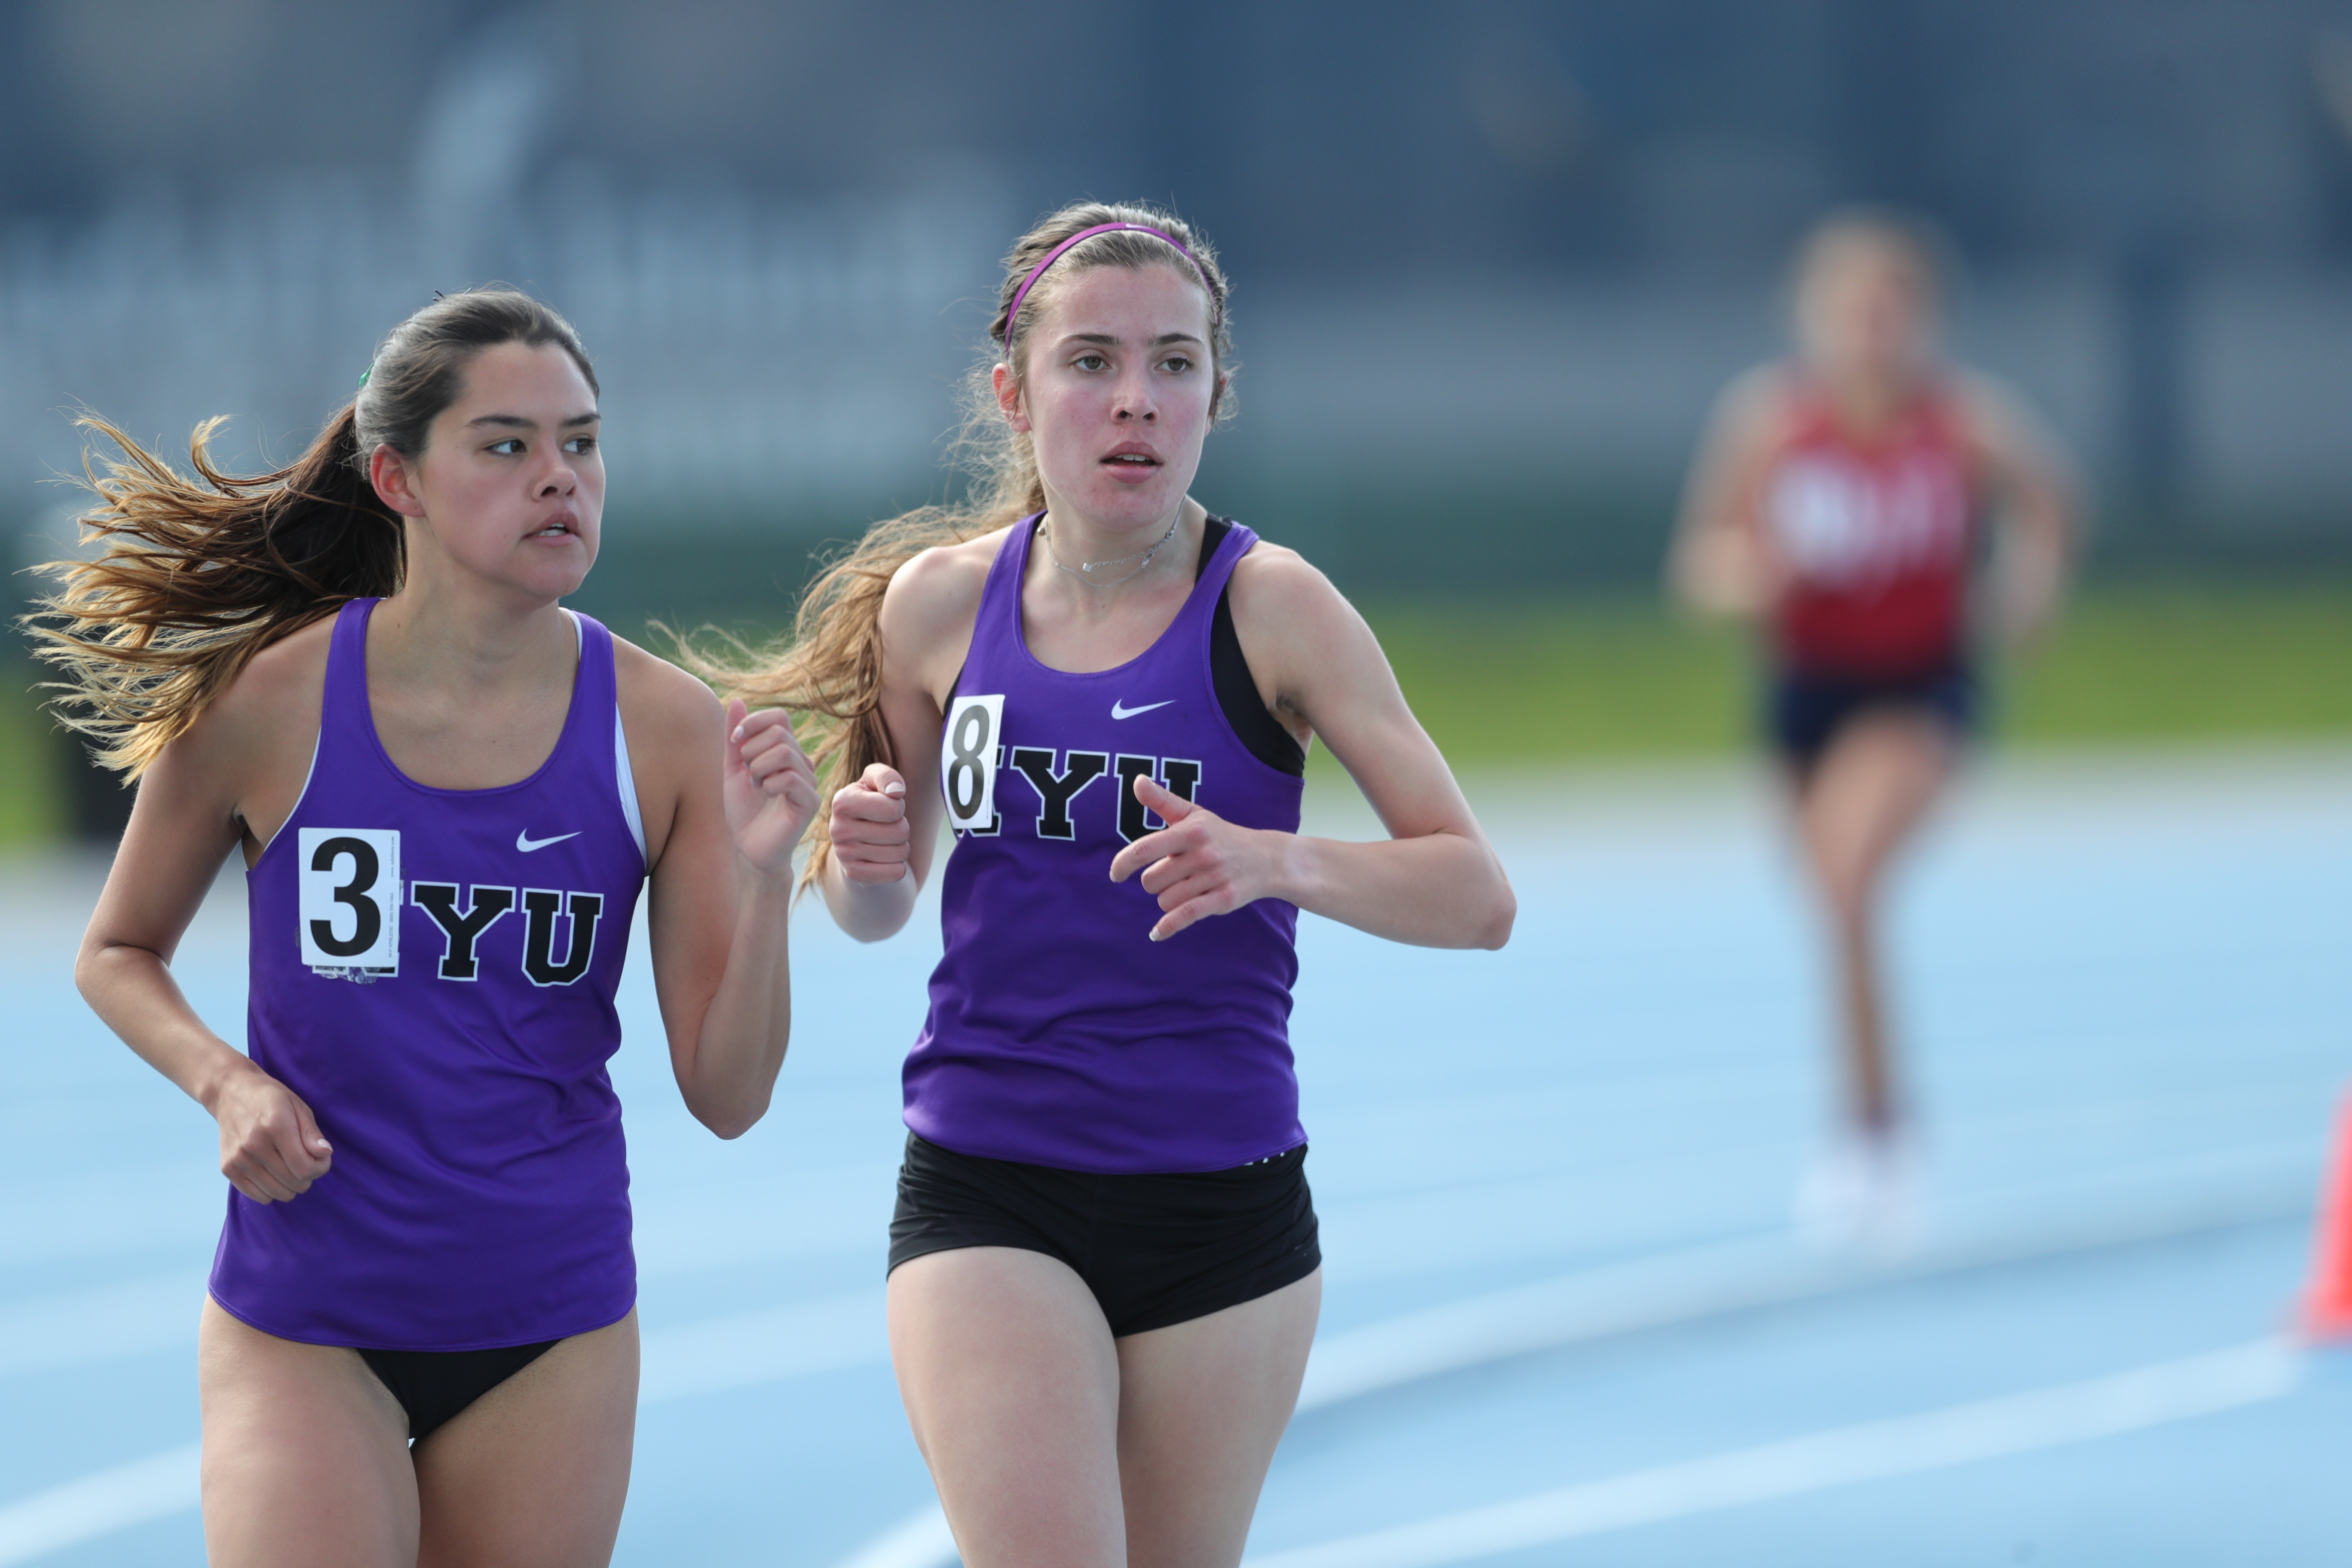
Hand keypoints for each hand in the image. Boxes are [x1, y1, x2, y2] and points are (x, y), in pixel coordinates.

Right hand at [212, 1062, 331, 1203]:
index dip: (320, 1168)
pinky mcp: (228, 1168)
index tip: (322, 1158)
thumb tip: (325, 1154)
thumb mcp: (298, 1106)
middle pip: (293, 1183)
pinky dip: (271, 1190)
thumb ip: (311, 1134)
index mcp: (275, 1127)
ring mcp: (238, 1159)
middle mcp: (254, 1145)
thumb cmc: (270, 1098)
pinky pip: (258, 1195)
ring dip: (291, 1185)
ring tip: (290, 1166)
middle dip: (308, 1176)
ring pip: (277, 1193)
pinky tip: (274, 1173)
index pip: (304, 1168)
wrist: (230, 1092)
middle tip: (306, 1160)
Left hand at [727, 701, 821, 874]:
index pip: (779, 718)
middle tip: (747, 773)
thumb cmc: (743, 812)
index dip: (753, 723)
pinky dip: (770, 784)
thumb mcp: (733, 769)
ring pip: (784, 753)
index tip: (734, 742)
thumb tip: (737, 700)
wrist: (748, 849)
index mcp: (786, 753)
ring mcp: (809, 783)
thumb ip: (735, 738)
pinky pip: (791, 778)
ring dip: (758, 768)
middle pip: (780, 732)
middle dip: (752, 749)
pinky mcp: (809, 803)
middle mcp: (802, 764)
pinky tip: (766, 795)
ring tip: (755, 786)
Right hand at [830, 762, 911, 882]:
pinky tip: (885, 858)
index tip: (886, 806)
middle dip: (902, 827)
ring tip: (885, 840)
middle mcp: (837, 829)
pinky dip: (898, 866)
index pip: (893, 809)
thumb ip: (886, 777)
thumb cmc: (871, 802)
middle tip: (888, 826)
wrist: (855, 836)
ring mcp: (843, 855)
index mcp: (842, 802)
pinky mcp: (853, 874)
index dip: (898, 807)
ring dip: (901, 846)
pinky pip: (895, 873)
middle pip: (899, 832)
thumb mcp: (875, 781)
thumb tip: (896, 792)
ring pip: (900, 853)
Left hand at [1107, 774, 1286, 940]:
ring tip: (1185, 888)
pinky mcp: (1223, 900)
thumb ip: (1162, 800)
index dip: (1123, 863)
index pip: (1145, 849)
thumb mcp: (1193, 814)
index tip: (1115, 874)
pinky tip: (1156, 933)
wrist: (1266, 858)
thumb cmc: (1220, 835)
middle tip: (1173, 874)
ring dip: (1168, 899)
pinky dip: (1167, 927)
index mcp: (1191, 830)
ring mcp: (1213, 878)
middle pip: (1151, 881)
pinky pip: (1185, 916)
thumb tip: (1137, 781)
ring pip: (1165, 900)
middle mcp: (1202, 853)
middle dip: (1154, 882)